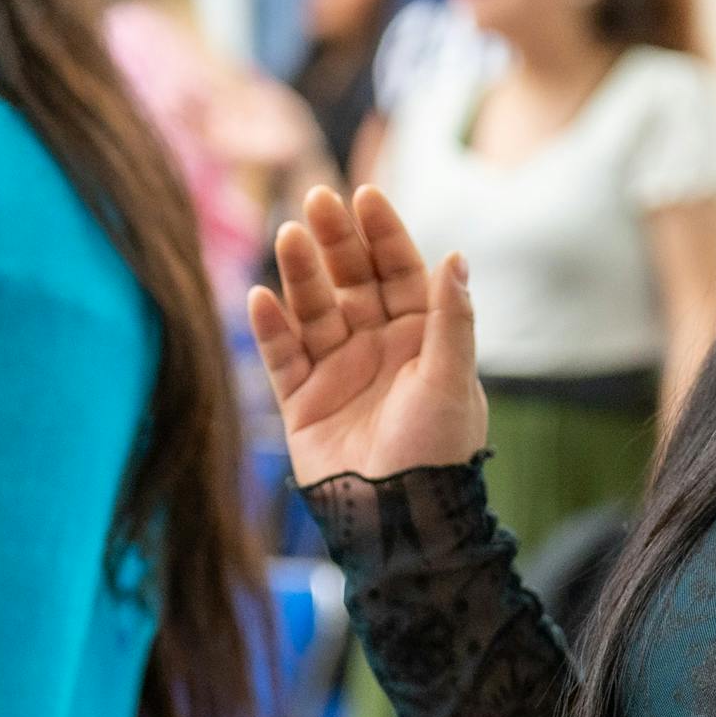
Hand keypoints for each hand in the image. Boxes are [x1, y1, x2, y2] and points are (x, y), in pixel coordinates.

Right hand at [248, 184, 485, 486]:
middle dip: (336, 240)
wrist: (400, 521)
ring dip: (300, 274)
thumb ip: (451, 318)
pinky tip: (260, 297)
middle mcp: (377, 347)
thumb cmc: (436, 453)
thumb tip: (455, 256)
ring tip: (288, 236)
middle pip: (352, 280)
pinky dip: (270, 328)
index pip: (399, 271)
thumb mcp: (451, 380)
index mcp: (421, 338)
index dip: (383, 233)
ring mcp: (338, 371)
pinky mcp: (302, 402)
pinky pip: (282, 356)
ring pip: (314, 310)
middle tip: (317, 199)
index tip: (365, 195)